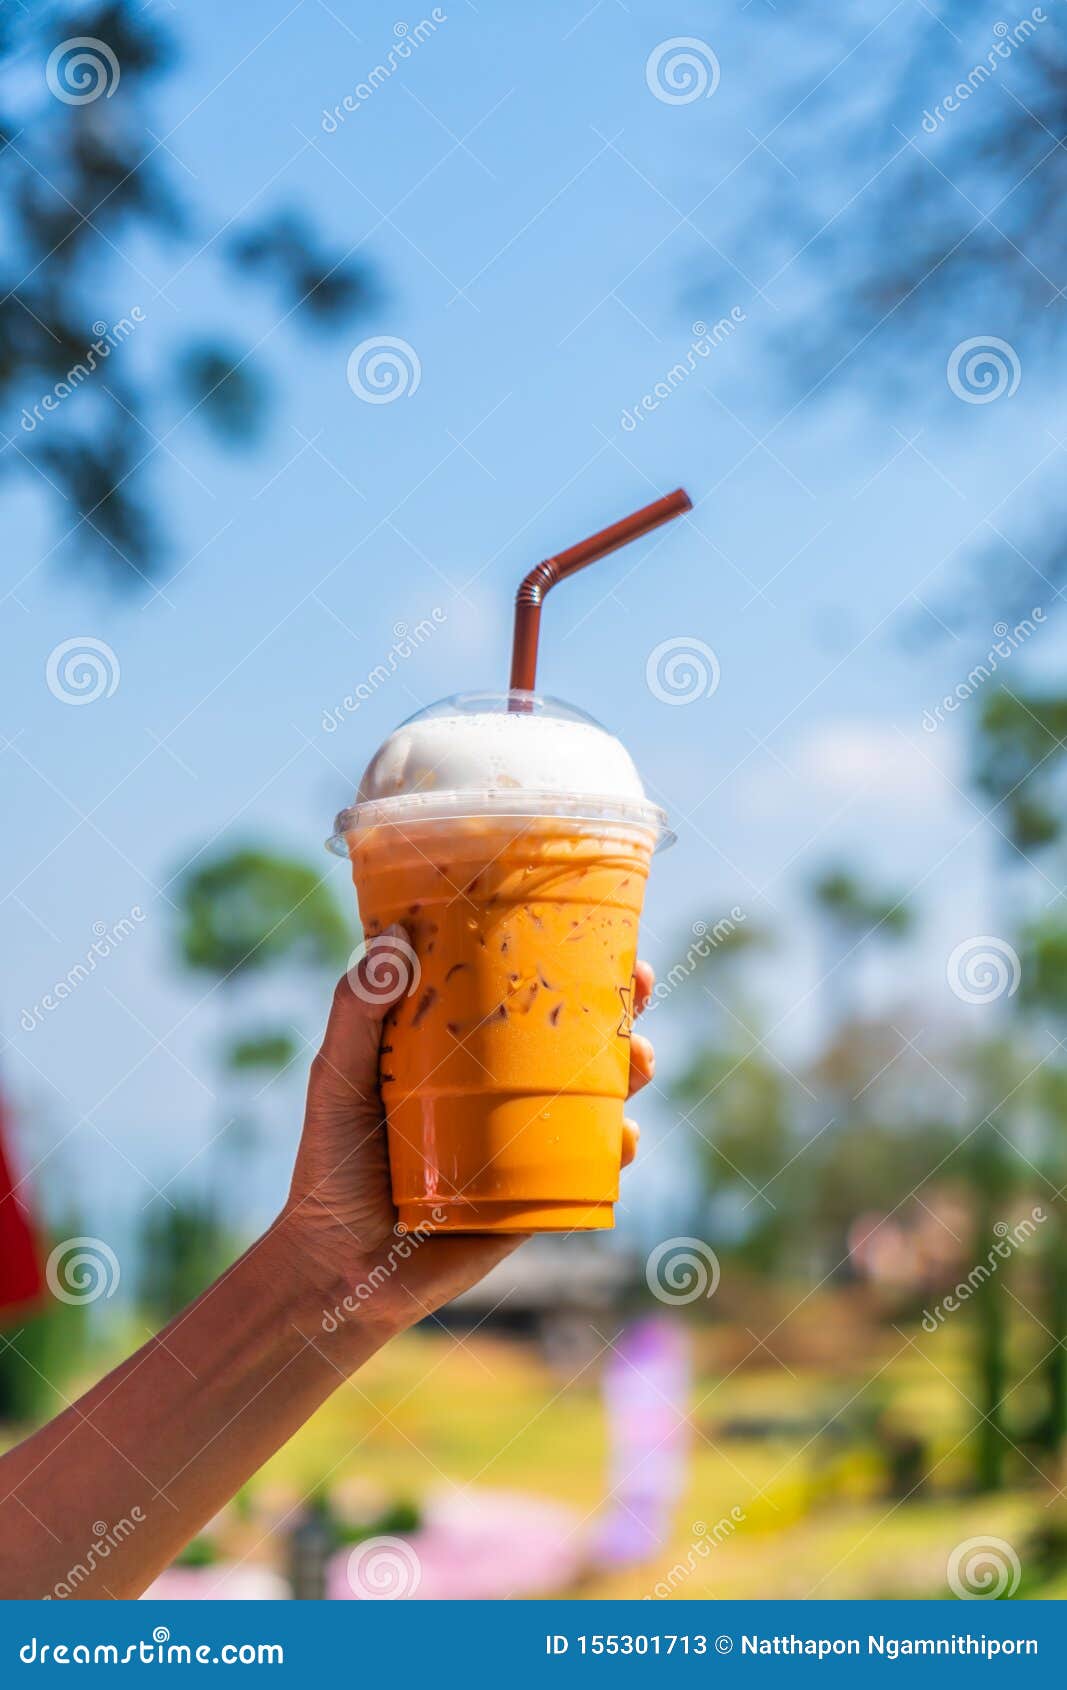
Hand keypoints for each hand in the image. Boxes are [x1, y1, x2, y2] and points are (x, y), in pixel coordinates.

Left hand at [280, 930, 655, 1339]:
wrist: (341, 1268)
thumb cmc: (330, 1166)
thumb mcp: (339, 1078)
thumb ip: (356, 1013)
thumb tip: (393, 938)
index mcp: (460, 1051)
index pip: (520, 994)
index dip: (563, 962)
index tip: (595, 936)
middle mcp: (501, 1090)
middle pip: (574, 1039)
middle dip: (619, 1010)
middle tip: (638, 992)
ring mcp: (524, 1141)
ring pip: (597, 1096)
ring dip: (632, 1070)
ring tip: (638, 1061)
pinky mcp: (539, 1195)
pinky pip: (594, 1167)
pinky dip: (619, 1148)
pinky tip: (622, 1137)